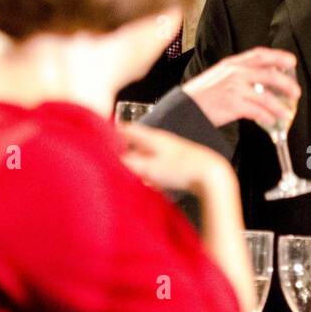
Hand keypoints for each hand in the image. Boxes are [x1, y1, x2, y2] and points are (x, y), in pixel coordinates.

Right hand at [117, 121, 233, 194]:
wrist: (212, 176)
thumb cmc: (181, 169)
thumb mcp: (148, 168)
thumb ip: (127, 163)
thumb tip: (109, 160)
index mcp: (152, 137)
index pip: (127, 129)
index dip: (112, 132)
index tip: (99, 138)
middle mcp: (161, 141)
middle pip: (136, 142)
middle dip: (122, 149)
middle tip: (108, 159)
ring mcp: (170, 151)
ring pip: (146, 154)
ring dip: (135, 162)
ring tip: (124, 172)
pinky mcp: (178, 164)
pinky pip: (156, 165)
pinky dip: (147, 171)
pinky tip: (145, 182)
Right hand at [182, 47, 300, 128]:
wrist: (184, 107)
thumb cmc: (202, 94)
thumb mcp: (219, 75)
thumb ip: (238, 74)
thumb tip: (261, 80)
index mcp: (232, 63)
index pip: (259, 54)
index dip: (278, 56)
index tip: (291, 61)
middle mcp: (235, 73)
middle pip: (269, 74)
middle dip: (286, 84)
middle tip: (295, 92)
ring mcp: (234, 88)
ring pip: (266, 96)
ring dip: (279, 106)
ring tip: (286, 114)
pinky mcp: (233, 105)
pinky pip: (257, 112)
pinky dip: (267, 118)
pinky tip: (271, 122)